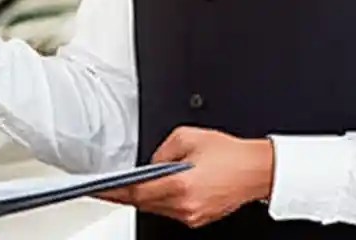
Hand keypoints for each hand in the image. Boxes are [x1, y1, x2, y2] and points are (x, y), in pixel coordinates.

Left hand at [96, 127, 274, 228]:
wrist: (258, 170)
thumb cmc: (230, 154)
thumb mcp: (187, 137)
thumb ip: (161, 151)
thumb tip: (150, 163)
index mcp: (180, 186)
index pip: (136, 193)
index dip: (113, 191)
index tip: (97, 188)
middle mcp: (185, 206)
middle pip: (143, 203)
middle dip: (125, 193)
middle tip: (106, 185)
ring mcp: (192, 216)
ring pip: (156, 208)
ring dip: (142, 197)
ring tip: (127, 185)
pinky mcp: (199, 218)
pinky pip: (171, 210)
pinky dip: (160, 200)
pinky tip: (154, 189)